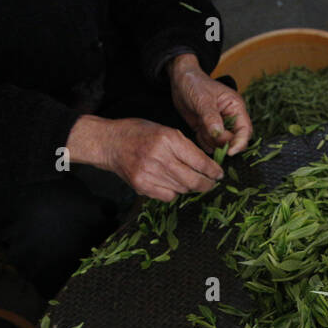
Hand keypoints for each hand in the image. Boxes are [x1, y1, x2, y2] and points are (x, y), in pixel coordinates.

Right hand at [68, 115, 222, 202]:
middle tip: (211, 183)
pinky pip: (168, 196)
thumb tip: (207, 166)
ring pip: (182, 189)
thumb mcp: (164, 131)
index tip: (219, 174)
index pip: (199, 161)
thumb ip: (184, 147)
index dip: (213, 171)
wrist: (109, 143)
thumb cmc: (138, 133)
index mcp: (168, 139)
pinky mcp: (142, 186)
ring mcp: (149, 173)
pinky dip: (174, 192)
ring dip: (190, 188)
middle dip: (206, 184)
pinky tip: (171, 184)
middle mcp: (159, 157)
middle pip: (193, 180)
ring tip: (191, 182)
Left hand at [168, 52, 252, 153]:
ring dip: (209, 139)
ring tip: (200, 125)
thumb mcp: (203, 99)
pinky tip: (197, 128)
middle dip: (220, 141)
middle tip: (206, 130)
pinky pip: (210, 144)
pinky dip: (203, 140)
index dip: (240, 143)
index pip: (245, 131)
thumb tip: (219, 133)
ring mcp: (220, 126)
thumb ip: (211, 117)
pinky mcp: (209, 131)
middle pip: (233, 140)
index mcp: (236, 108)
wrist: (180, 81)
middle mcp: (231, 118)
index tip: (230, 152)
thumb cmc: (194, 83)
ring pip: (221, 144)